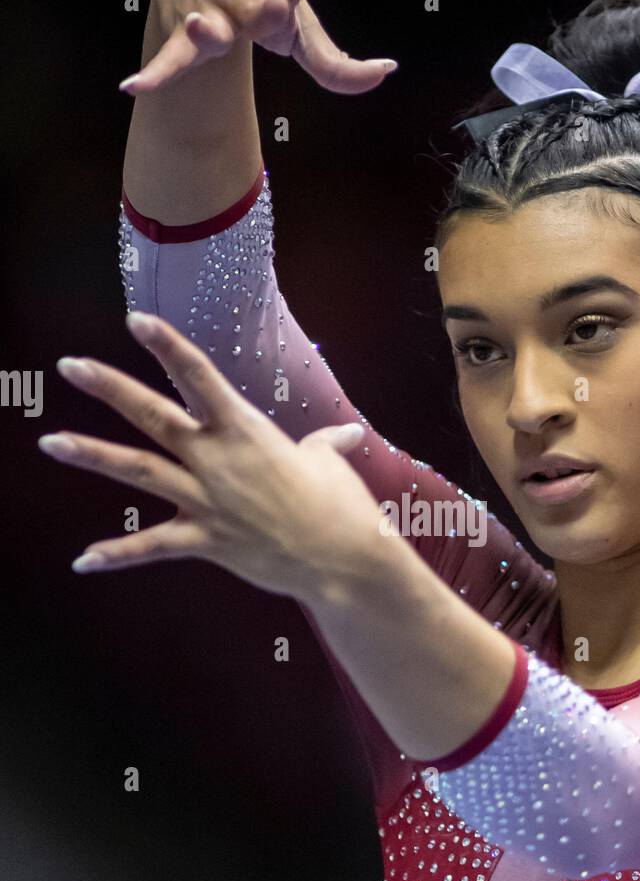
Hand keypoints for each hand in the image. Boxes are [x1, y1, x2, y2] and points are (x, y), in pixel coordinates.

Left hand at [38, 312, 389, 600]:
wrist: (342, 560)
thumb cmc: (341, 506)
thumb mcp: (330, 463)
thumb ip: (326, 445)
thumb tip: (347, 436)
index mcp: (245, 429)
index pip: (199, 376)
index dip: (166, 345)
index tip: (136, 320)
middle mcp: (217, 459)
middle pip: (153, 414)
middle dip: (109, 387)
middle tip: (69, 365)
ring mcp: (207, 500)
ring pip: (138, 471)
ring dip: (91, 455)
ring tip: (51, 441)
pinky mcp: (205, 542)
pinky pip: (152, 546)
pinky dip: (116, 554)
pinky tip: (83, 560)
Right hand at [121, 0, 396, 94]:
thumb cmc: (260, 0)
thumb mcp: (299, 27)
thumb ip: (337, 62)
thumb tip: (387, 70)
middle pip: (257, 8)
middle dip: (265, 11)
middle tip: (275, 7)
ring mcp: (212, 13)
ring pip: (210, 27)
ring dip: (207, 30)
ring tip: (203, 27)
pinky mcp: (184, 34)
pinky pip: (170, 58)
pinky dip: (155, 73)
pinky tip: (133, 86)